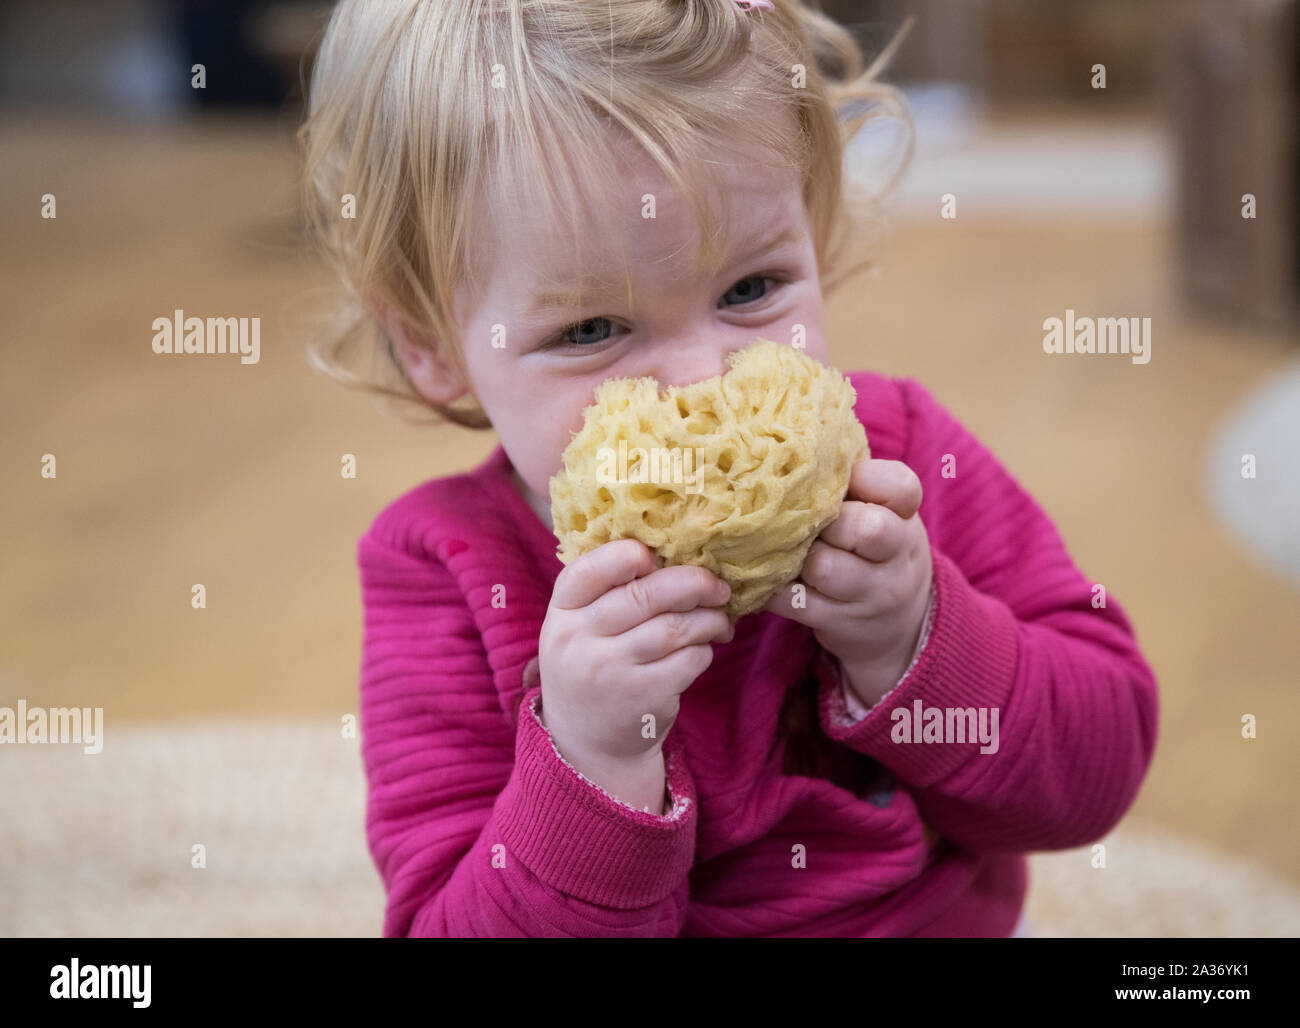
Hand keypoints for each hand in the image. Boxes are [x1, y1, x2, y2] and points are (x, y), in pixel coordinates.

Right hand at [538, 538, 732, 810]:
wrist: (587, 743)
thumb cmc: (593, 667)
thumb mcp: (579, 628)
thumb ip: (608, 592)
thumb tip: (673, 552)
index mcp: (561, 612)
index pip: (589, 569)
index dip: (628, 555)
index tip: (655, 558)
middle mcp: (578, 640)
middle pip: (645, 594)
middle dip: (693, 583)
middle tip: (717, 587)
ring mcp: (609, 671)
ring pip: (675, 627)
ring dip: (709, 619)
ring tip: (719, 621)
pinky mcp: (642, 697)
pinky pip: (689, 659)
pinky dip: (705, 650)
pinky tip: (703, 650)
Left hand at [763, 458, 932, 708]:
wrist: (898, 623)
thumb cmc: (872, 547)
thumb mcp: (880, 510)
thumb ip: (847, 476)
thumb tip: (786, 433)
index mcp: (905, 517)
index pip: (901, 487)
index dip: (867, 478)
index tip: (844, 478)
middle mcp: (895, 556)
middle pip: (865, 528)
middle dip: (825, 518)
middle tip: (801, 514)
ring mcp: (868, 593)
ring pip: (823, 567)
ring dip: (793, 553)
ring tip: (777, 542)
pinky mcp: (836, 622)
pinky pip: (791, 600)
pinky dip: (768, 584)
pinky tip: (759, 570)